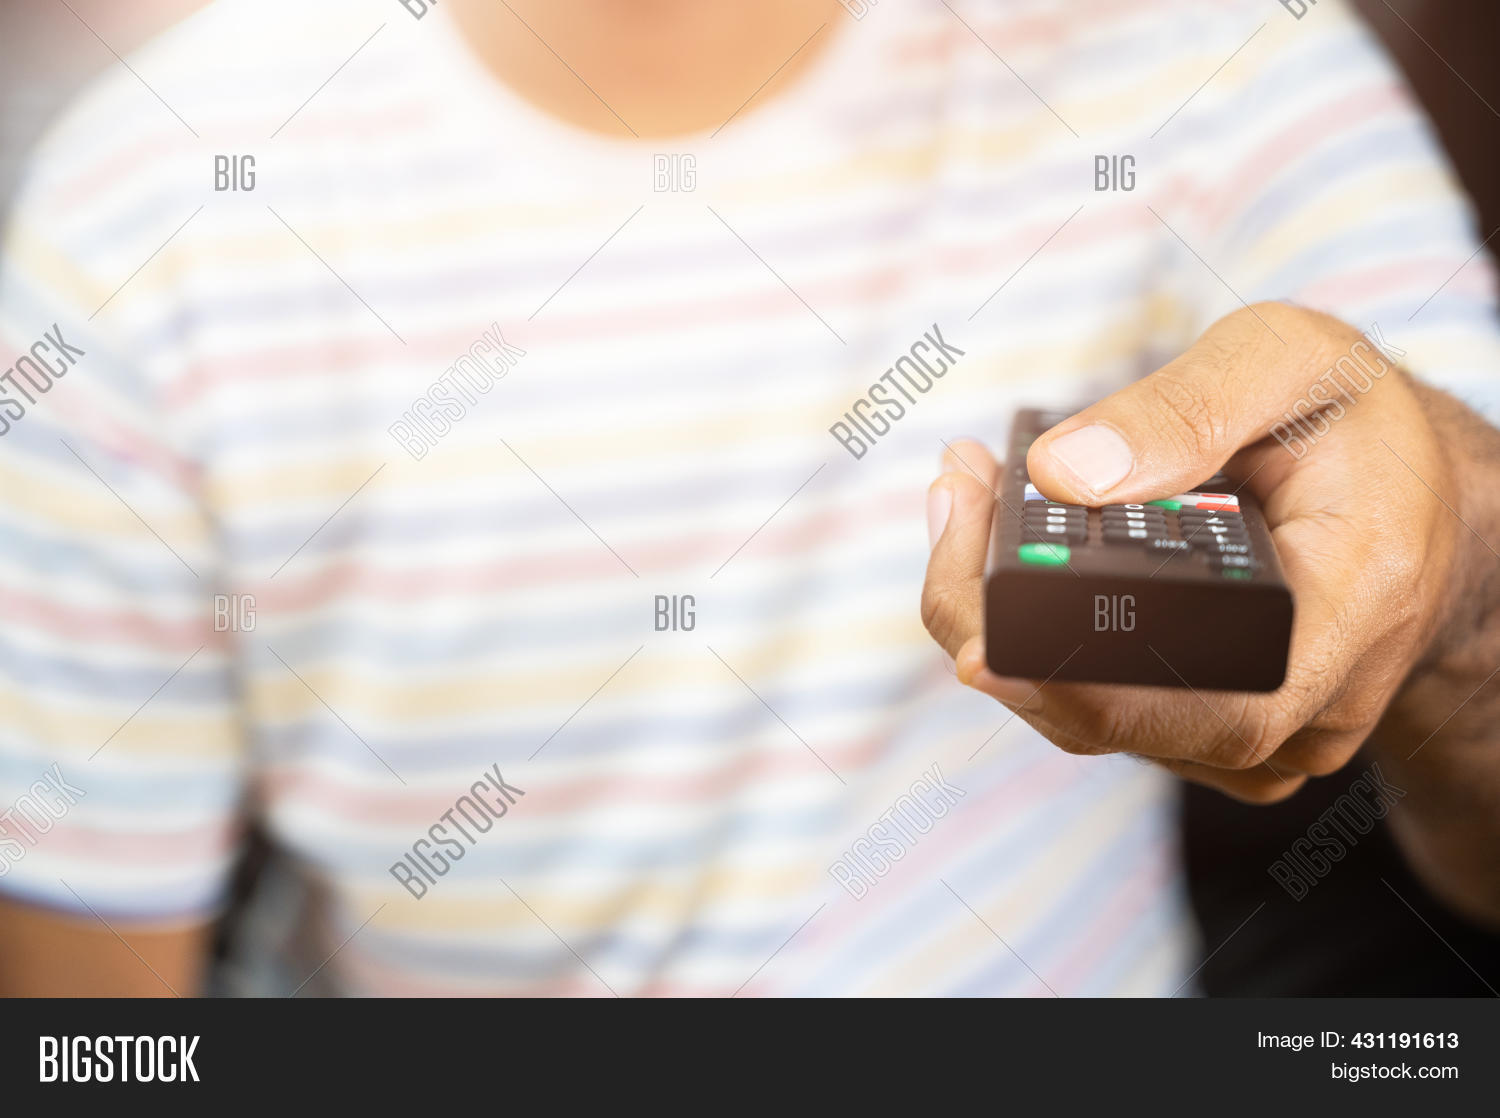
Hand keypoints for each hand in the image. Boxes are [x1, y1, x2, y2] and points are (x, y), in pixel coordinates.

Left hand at [922, 302, 1465, 802]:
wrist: (1403, 489)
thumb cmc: (1351, 418)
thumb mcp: (1292, 360)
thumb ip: (1190, 406)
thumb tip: (1062, 474)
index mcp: (1356, 609)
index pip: (1219, 705)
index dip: (1086, 693)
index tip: (978, 648)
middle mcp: (1312, 701)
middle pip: (1124, 723)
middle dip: (1003, 629)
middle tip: (954, 504)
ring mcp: (1263, 733)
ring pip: (1094, 720)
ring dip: (1000, 623)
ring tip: (966, 495)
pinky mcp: (1213, 731)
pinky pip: (1102, 707)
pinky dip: (1032, 638)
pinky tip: (993, 548)